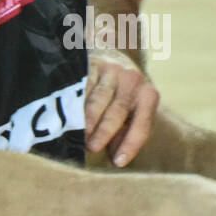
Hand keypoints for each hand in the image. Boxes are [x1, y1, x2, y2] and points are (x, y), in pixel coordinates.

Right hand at [84, 47, 158, 165]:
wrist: (112, 52)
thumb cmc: (121, 93)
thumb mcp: (132, 109)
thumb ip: (125, 133)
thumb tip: (115, 160)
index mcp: (148, 96)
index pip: (142, 125)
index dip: (130, 144)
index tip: (118, 162)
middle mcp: (134, 81)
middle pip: (119, 111)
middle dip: (105, 131)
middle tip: (92, 147)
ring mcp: (113, 70)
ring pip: (100, 98)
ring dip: (88, 118)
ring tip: (79, 133)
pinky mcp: (94, 63)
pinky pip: (84, 85)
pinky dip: (76, 100)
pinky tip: (67, 113)